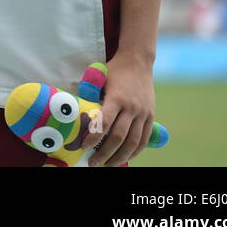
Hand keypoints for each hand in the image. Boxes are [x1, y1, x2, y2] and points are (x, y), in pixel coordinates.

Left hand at [81, 52, 155, 166]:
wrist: (138, 61)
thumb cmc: (114, 70)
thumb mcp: (99, 79)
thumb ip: (91, 96)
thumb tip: (76, 114)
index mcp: (116, 98)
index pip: (104, 124)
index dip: (93, 138)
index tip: (83, 148)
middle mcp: (131, 107)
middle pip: (118, 137)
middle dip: (105, 153)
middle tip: (93, 163)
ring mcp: (143, 113)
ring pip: (132, 142)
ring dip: (120, 157)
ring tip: (108, 165)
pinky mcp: (150, 116)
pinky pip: (144, 139)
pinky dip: (135, 151)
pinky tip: (126, 158)